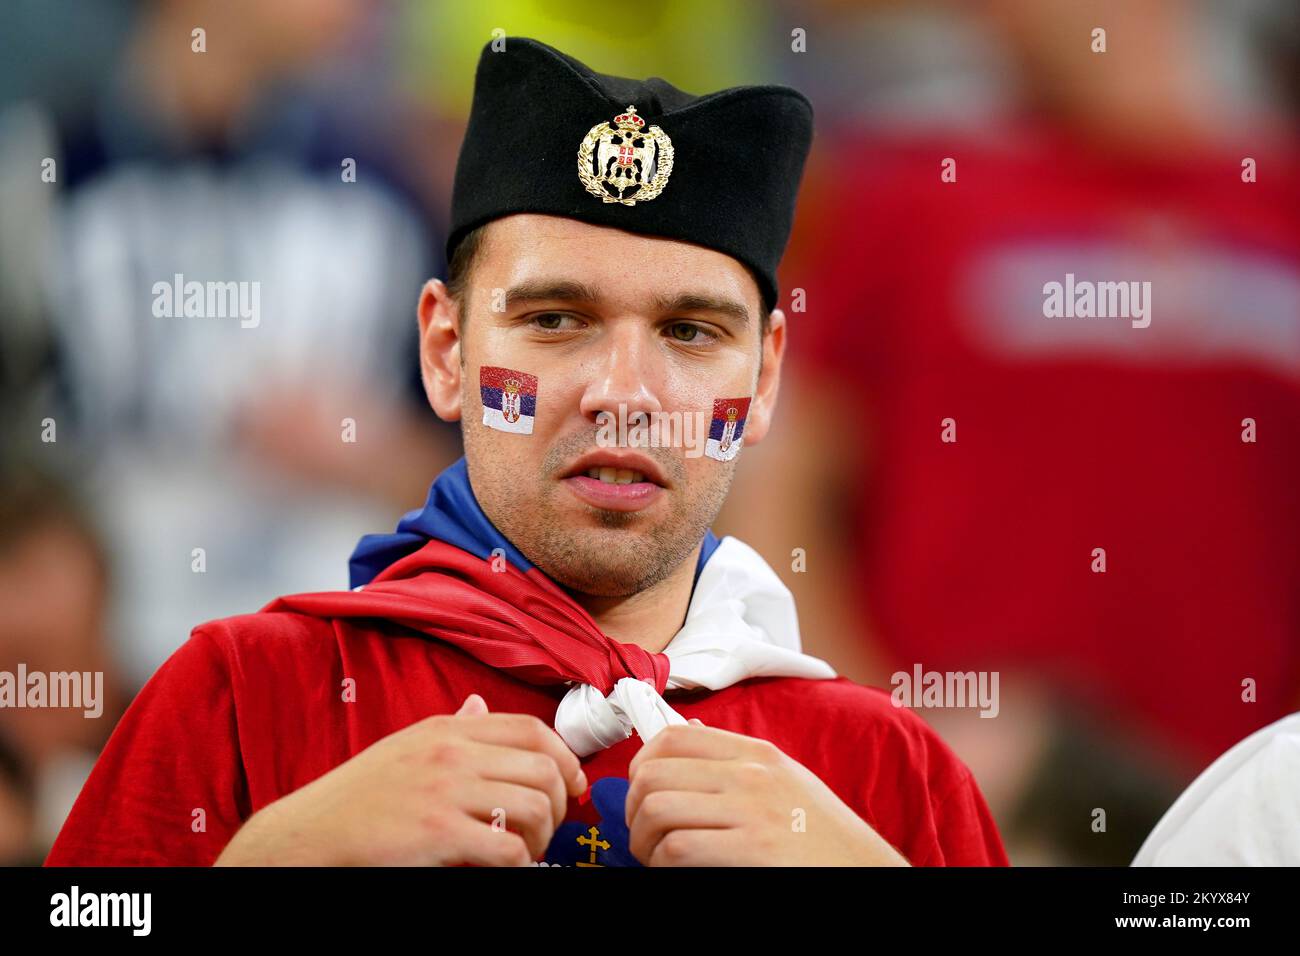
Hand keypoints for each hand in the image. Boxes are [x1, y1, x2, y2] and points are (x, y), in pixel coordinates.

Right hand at [214, 694, 586, 865]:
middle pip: (543, 767)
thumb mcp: (406, 746)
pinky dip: (521, 862)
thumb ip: (451, 729)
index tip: (573, 783)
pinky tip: (510, 867)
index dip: (565, 756)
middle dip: (560, 801)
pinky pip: (508, 847)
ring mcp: (447, 791)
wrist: (310, 832)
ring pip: (535, 805)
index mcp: (448, 729)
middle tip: (550, 826)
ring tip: (529, 849)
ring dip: (544, 834)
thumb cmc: (359, 795)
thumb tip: (479, 707)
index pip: (531, 729)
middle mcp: (453, 752)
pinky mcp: (439, 832)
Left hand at [625, 718, 909, 865]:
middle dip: (632, 808)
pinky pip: (677, 847)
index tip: (640, 790)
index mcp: (757, 753)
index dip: (641, 763)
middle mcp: (751, 774)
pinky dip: (661, 863)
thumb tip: (685, 732)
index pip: (674, 736)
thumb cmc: (824, 835)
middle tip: (641, 833)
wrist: (868, 870)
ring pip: (656, 809)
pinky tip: (672, 871)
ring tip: (653, 857)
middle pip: (653, 773)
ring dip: (641, 840)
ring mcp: (752, 810)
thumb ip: (736, 761)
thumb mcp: (785, 781)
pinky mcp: (752, 849)